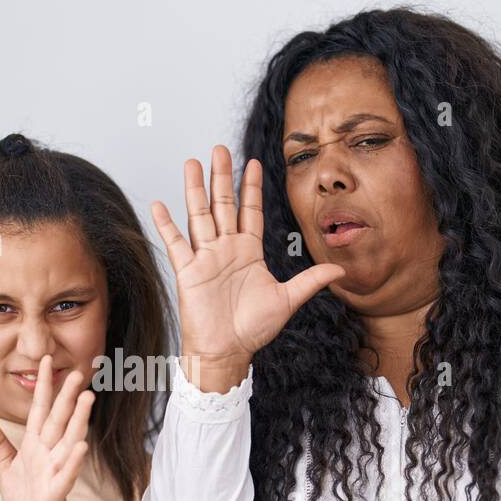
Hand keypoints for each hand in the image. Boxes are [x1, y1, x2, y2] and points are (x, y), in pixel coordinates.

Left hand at [0, 354, 93, 500]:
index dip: (43, 386)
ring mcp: (54, 472)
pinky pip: (65, 475)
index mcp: (35, 446)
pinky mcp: (55, 493)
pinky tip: (81, 447)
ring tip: (88, 398)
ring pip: (67, 441)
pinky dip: (72, 462)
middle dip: (67, 396)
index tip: (44, 360)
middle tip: (78, 372)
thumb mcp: (7, 469)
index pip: (40, 410)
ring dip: (78, 421)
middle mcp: (48, 455)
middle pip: (58, 420)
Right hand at [150, 145, 344, 388]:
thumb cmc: (252, 330)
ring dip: (195, 190)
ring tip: (192, 163)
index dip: (251, 187)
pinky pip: (175, 243)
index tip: (251, 162)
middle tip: (219, 149)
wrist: (227, 352)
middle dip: (221, 176)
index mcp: (248, 252)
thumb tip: (341, 270)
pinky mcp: (188, 271)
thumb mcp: (287, 300)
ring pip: (199, 215)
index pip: (250, 211)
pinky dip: (166, 225)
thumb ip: (311, 280)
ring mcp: (205, 258)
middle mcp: (225, 250)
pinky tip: (159, 205)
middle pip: (222, 205)